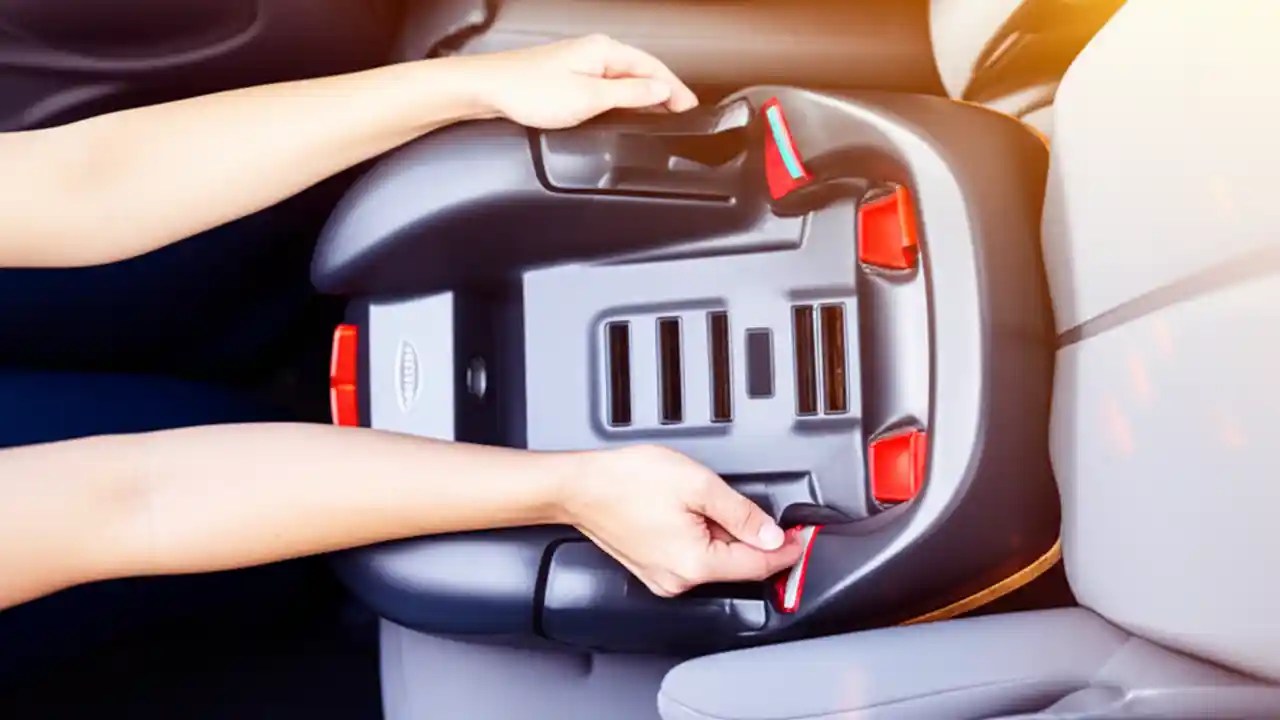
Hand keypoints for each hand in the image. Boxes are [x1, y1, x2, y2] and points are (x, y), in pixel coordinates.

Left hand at [460, 34, 699, 129]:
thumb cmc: (529, 91)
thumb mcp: (589, 97)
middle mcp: (594, 52)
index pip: (653, 67)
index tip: (690, 107)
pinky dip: (624, 97)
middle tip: (681, 112)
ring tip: (661, 112)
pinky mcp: (567, 77)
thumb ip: (629, 94)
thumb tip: (659, 91)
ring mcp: (580, 63)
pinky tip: (624, 110)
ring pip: (623, 78)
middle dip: (664, 90)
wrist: (487, 89)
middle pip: (640, 70)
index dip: (674, 89)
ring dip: (644, 95)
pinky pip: (607, 85)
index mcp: (604, 50)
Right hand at [559, 445, 803, 596]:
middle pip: (737, 565)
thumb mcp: (698, 484)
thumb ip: (741, 513)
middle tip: (760, 510)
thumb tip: (771, 535)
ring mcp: (663, 578)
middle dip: (753, 539)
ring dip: (725, 536)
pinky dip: (703, 539)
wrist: (580, 486)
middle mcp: (679, 580)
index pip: (758, 565)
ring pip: (714, 560)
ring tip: (706, 502)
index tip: (803, 539)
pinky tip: (690, 513)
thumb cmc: (627, 481)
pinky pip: (692, 558)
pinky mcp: (652, 569)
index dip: (787, 550)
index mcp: (695, 563)